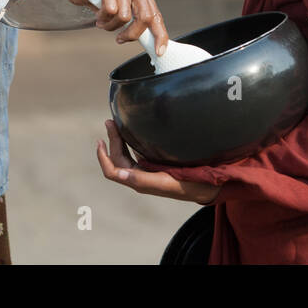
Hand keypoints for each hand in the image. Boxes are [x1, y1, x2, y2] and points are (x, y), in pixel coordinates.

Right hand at [65, 0, 169, 49]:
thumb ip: (134, 18)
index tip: (159, 51)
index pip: (156, 14)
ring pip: (124, 16)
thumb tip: (146, 40)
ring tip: (103, 22)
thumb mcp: (121, 7)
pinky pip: (110, 10)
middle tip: (120, 39)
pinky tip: (98, 15)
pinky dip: (102, 18)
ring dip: (111, 26)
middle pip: (144, 16)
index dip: (160, 34)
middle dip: (132, 34)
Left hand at [96, 120, 218, 203]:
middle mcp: (141, 176)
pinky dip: (131, 143)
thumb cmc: (188, 184)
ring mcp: (148, 171)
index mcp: (140, 181)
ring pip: (126, 156)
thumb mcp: (165, 182)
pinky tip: (133, 133)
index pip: (113, 171)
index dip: (103, 157)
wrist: (207, 186)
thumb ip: (142, 179)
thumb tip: (119, 174)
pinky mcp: (157, 165)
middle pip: (118, 159)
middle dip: (111, 141)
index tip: (100, 139)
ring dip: (118, 141)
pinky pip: (137, 154)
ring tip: (115, 124)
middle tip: (110, 121)